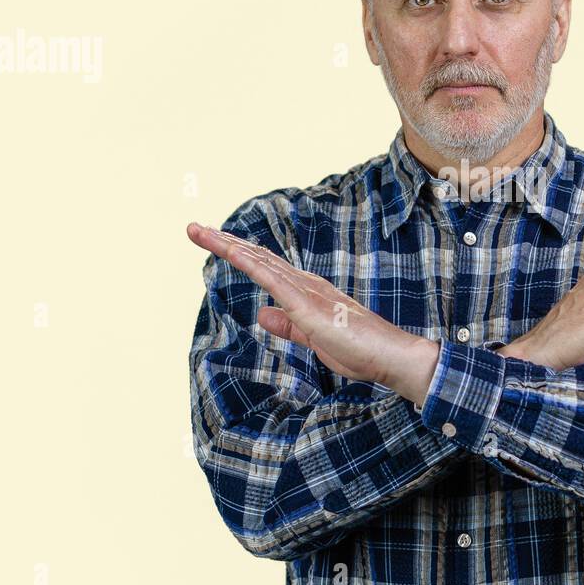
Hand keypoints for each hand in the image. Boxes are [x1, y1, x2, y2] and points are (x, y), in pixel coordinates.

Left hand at [187, 223, 439, 402]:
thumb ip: (287, 326)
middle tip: (194, 227)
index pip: (266, 268)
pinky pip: (271, 279)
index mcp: (307, 292)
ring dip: (227, 245)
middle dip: (224, 242)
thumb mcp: (313, 341)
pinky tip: (230, 251)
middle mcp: (305, 284)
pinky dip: (249, 262)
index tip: (215, 241)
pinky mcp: (307, 304)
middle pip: (257, 257)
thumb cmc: (359, 351)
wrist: (390, 357)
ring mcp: (306, 291)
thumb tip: (261, 312)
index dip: (239, 253)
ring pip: (259, 261)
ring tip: (199, 230)